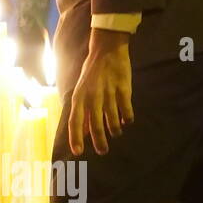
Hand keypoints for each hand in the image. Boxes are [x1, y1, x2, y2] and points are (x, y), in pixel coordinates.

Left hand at [67, 29, 134, 155]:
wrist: (107, 50)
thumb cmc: (92, 71)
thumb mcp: (81, 89)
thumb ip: (82, 109)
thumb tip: (83, 129)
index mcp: (79, 96)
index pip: (74, 121)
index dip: (76, 138)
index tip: (78, 152)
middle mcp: (92, 97)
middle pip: (95, 125)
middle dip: (99, 141)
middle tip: (102, 151)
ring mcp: (108, 94)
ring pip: (112, 120)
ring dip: (114, 130)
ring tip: (115, 133)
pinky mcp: (123, 90)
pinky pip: (127, 110)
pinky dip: (127, 118)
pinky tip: (127, 120)